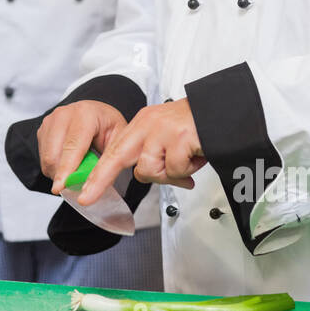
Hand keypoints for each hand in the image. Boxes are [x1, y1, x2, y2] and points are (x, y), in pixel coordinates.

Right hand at [37, 100, 127, 195]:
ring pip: (47, 159)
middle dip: (62, 176)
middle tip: (76, 185)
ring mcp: (51, 121)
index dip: (66, 168)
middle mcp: (64, 114)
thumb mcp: (119, 142)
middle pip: (54, 154)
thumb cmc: (108, 127)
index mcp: (86, 114)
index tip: (61, 187)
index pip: (73, 145)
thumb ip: (107, 162)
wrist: (98, 115)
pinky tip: (68, 162)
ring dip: (59, 173)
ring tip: (76, 170)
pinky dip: (54, 168)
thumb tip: (94, 185)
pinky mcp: (43, 130)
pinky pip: (43, 158)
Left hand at [78, 98, 206, 204]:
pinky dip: (187, 170)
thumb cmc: (198, 127)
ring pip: (149, 170)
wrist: (225, 112)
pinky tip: (196, 156)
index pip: (114, 150)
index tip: (84, 192)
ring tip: (186, 160)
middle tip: (86, 198)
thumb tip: (150, 178)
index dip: (98, 173)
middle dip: (99, 180)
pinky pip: (174, 170)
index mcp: (143, 123)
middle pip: (116, 157)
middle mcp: (148, 124)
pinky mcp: (179, 138)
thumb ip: (155, 157)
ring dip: (169, 174)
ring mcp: (163, 130)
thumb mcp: (168, 138)